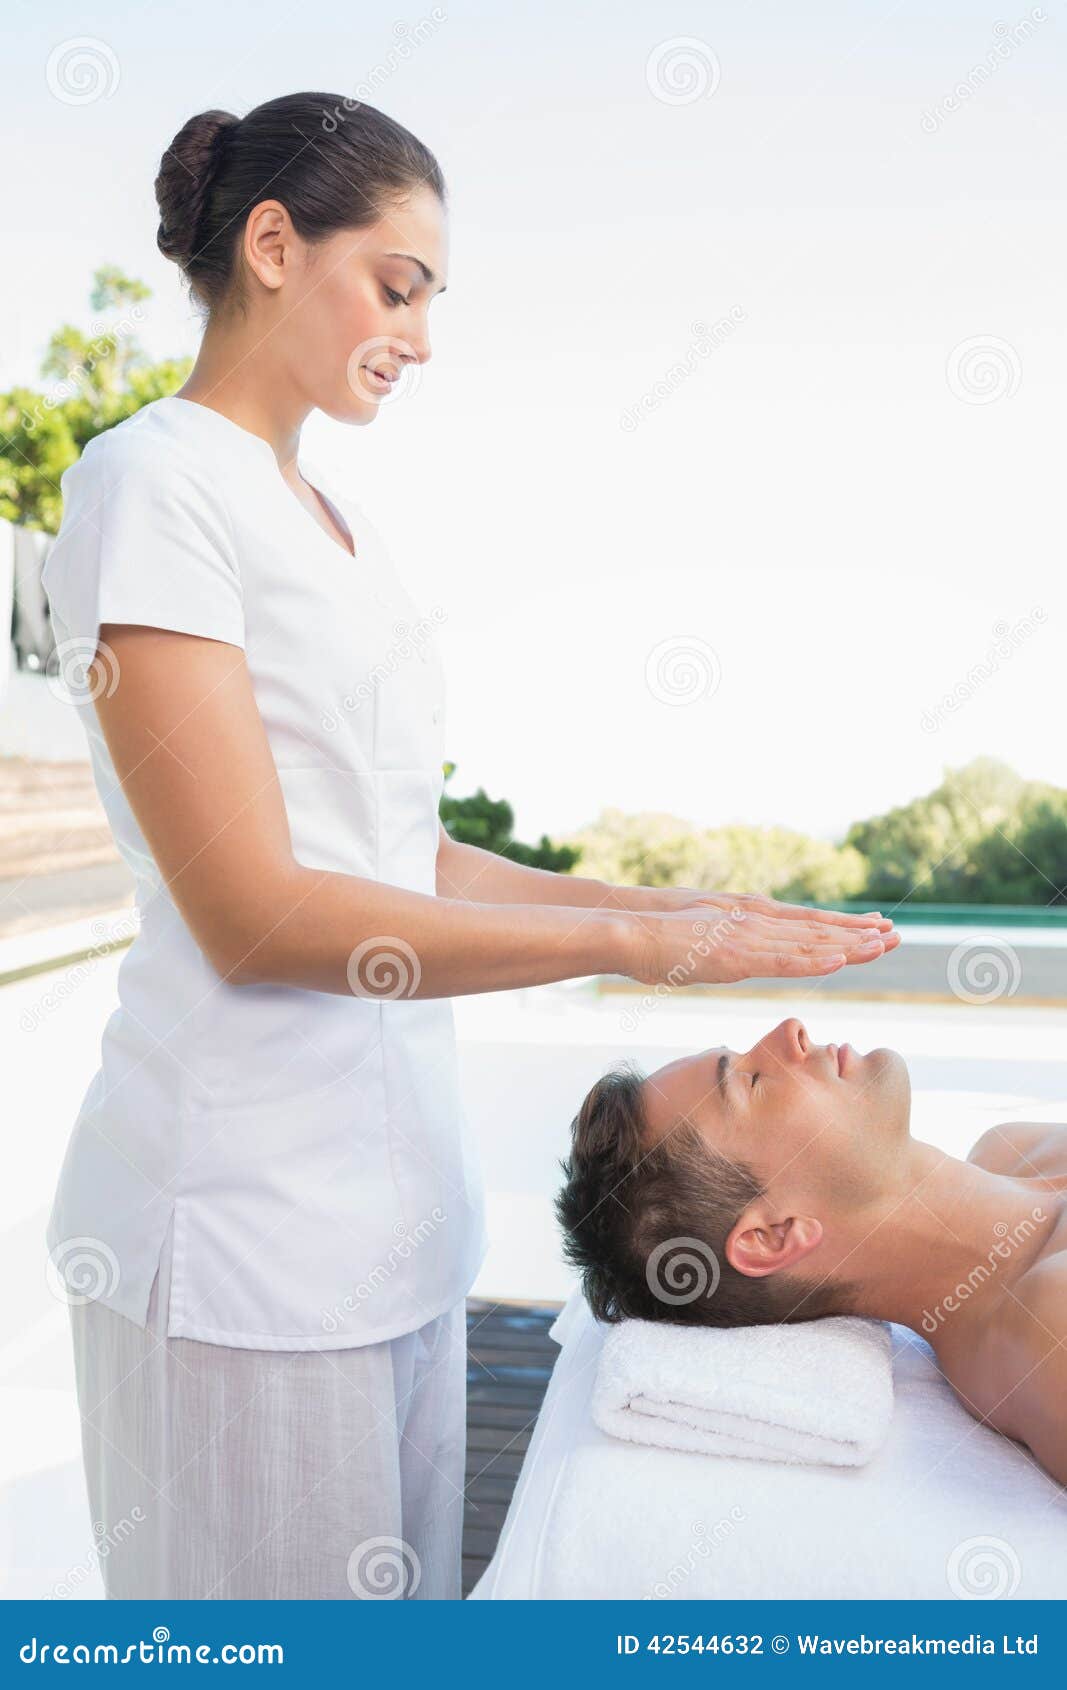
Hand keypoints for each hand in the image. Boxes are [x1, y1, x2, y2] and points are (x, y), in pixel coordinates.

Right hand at [623, 896, 899, 987]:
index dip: (842, 926)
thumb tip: (738, 953)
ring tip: (884, 945)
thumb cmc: (654, 937)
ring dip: (848, 944)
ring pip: (807, 942)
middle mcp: (754, 922)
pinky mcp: (733, 956)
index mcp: (748, 918)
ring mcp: (746, 938)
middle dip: (858, 933)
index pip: (805, 923)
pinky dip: (812, 960)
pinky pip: (781, 960)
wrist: (627, 930)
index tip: (874, 927)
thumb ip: (727, 942)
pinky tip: (838, 960)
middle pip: (816, 929)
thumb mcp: (701, 938)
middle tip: (897, 933)